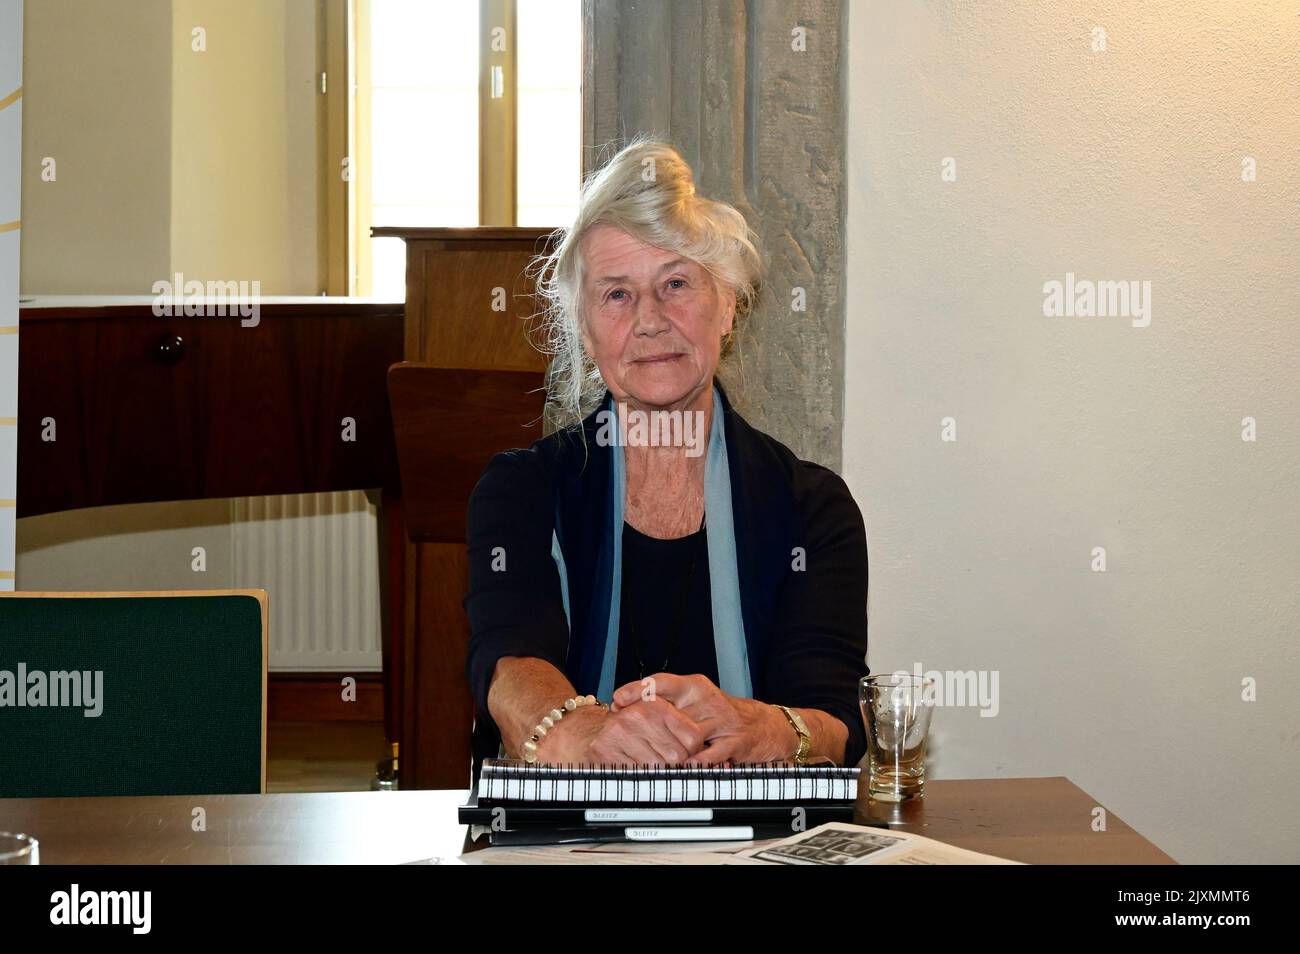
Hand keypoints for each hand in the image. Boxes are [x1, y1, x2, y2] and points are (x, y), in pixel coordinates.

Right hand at [537, 697, 707, 765]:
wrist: (589, 732)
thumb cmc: (630, 729)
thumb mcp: (658, 721)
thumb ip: (684, 734)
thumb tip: (719, 761)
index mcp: (656, 704)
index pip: (693, 738)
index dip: (693, 753)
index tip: (687, 756)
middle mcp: (638, 715)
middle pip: (678, 756)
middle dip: (676, 765)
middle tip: (665, 762)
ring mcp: (620, 732)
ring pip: (657, 769)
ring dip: (657, 774)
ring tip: (648, 764)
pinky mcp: (605, 750)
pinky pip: (635, 775)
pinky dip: (638, 778)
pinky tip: (633, 767)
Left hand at [610, 673, 796, 765]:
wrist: (765, 726)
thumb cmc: (720, 716)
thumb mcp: (694, 703)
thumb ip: (665, 705)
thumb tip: (624, 708)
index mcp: (694, 687)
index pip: (662, 682)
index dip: (638, 690)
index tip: (617, 700)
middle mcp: (707, 699)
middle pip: (670, 711)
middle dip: (646, 725)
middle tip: (625, 734)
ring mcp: (722, 720)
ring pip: (687, 735)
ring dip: (667, 749)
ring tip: (646, 757)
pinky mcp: (735, 741)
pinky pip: (709, 755)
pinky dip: (692, 764)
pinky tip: (678, 770)